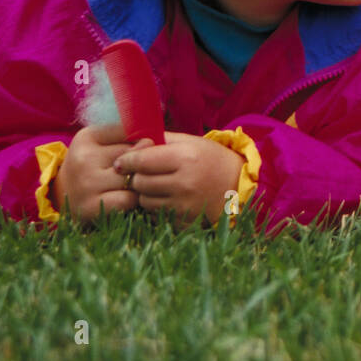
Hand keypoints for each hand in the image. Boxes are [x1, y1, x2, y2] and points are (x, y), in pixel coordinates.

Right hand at [55, 124, 143, 222]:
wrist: (64, 195)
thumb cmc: (94, 165)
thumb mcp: (104, 144)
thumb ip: (130, 137)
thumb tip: (155, 142)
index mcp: (87, 136)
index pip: (131, 132)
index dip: (142, 142)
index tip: (140, 149)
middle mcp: (83, 158)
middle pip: (134, 156)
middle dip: (141, 164)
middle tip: (136, 170)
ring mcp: (86, 183)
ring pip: (134, 178)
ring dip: (140, 183)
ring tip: (133, 183)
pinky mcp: (91, 206)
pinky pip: (130, 199)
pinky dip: (134, 199)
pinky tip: (126, 197)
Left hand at [113, 132, 242, 227]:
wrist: (239, 186)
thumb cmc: (212, 159)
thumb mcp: (191, 142)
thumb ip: (161, 139)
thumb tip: (130, 144)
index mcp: (185, 157)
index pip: (141, 161)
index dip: (127, 161)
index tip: (121, 163)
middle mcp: (184, 182)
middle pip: (139, 182)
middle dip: (138, 177)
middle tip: (146, 174)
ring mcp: (185, 205)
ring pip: (144, 201)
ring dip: (146, 194)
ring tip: (160, 186)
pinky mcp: (185, 221)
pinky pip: (156, 216)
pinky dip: (157, 207)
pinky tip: (169, 199)